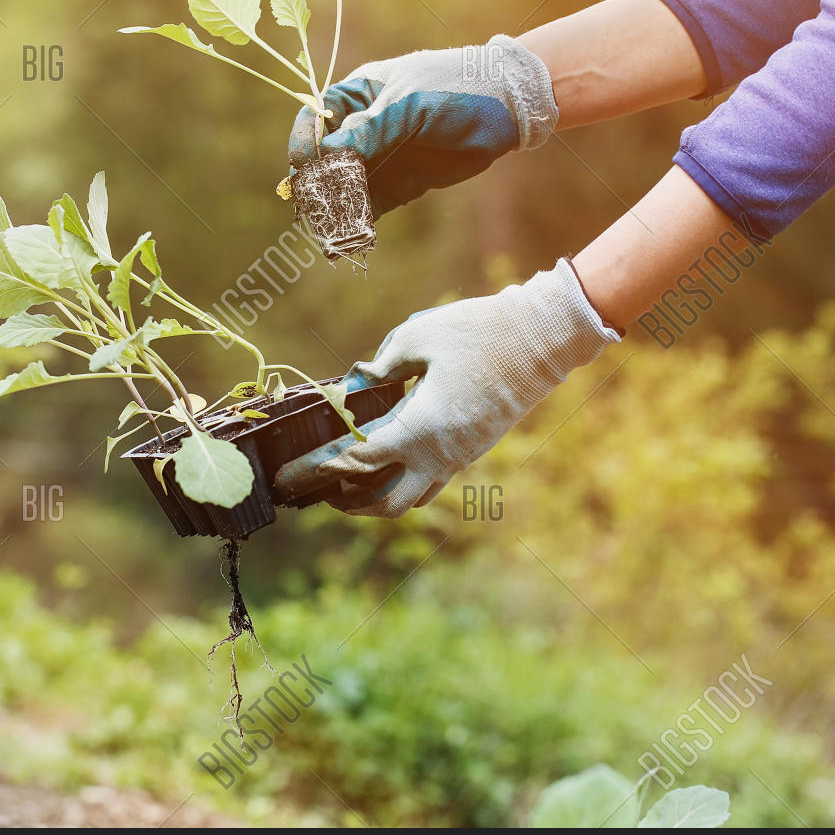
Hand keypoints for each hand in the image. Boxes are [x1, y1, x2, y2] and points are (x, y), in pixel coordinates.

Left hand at [274, 260, 618, 517]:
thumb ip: (380, 365)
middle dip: (345, 501)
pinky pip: (431, 482)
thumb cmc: (480, 331)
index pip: (356, 461)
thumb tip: (355, 382)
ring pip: (411, 499)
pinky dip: (402, 483)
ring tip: (345, 484)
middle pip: (384, 503)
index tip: (288, 475)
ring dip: (374, 499)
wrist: (545, 336)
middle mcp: (440, 455)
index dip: (317, 470)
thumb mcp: (417, 336)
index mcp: (421, 429)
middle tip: (316, 488)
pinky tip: (386, 464)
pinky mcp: (474, 450)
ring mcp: (460, 457)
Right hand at [287, 35, 556, 214]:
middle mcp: (362, 129)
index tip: (304, 166)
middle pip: (325, 159)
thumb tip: (326, 155)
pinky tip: (351, 238)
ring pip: (344, 188)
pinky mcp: (399, 185)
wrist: (506, 107)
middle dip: (317, 184)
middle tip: (315, 208)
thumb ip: (369, 130)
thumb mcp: (409, 104)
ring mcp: (381, 158)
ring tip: (330, 231)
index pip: (315, 120)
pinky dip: (359, 223)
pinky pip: (370, 207)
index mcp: (358, 96)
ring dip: (335, 209)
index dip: (305, 142)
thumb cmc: (454, 88)